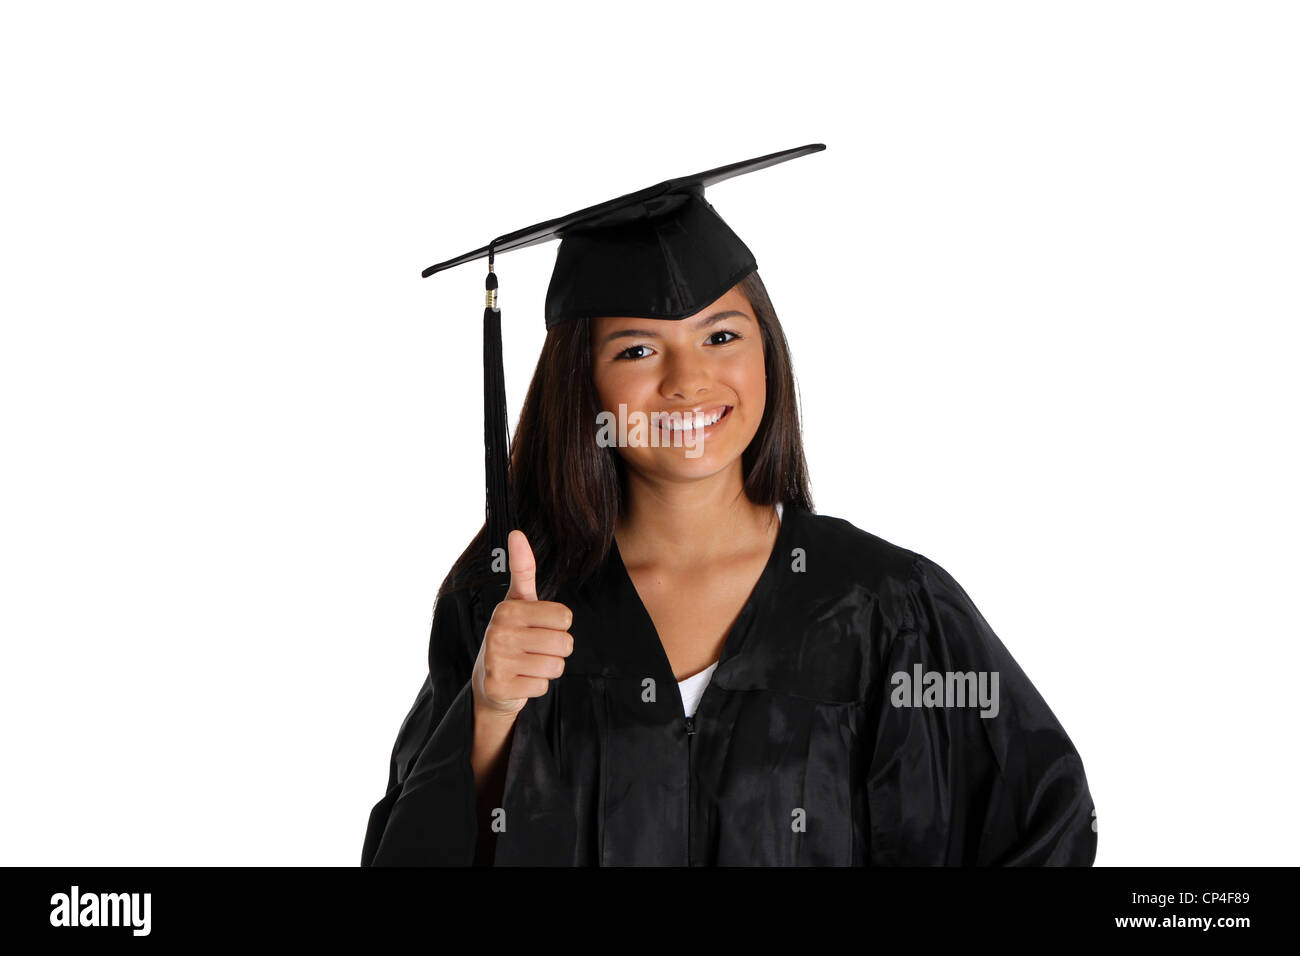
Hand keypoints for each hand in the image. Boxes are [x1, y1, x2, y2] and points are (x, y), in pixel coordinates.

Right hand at [472, 529, 573, 717]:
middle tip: (535, 649)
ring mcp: (496, 661)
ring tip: (528, 664)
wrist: (489, 681)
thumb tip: (516, 532)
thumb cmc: (512, 635)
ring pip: (556, 666)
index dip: (558, 626)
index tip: (539, 628)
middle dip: (557, 649)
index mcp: (507, 609)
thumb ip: (522, 569)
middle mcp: (498, 633)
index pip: (565, 617)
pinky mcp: (499, 687)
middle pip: (564, 643)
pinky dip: (537, 686)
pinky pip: (543, 686)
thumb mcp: (518, 602)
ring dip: (548, 668)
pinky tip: (520, 680)